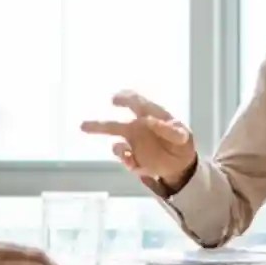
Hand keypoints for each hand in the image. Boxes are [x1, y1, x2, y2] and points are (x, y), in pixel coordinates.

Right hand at [80, 90, 197, 191]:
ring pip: (117, 146)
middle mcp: (136, 129)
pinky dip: (127, 161)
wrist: (182, 165)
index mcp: (149, 116)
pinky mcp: (135, 161)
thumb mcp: (182, 135)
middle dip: (99, 125)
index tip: (114, 100)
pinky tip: (133, 162)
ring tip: (123, 151)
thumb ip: (168, 129)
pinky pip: (126, 161)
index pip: (134, 103)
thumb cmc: (181, 143)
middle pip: (115, 126)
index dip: (124, 99)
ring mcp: (133, 145)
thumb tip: (147, 121)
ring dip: (116, 149)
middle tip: (83, 126)